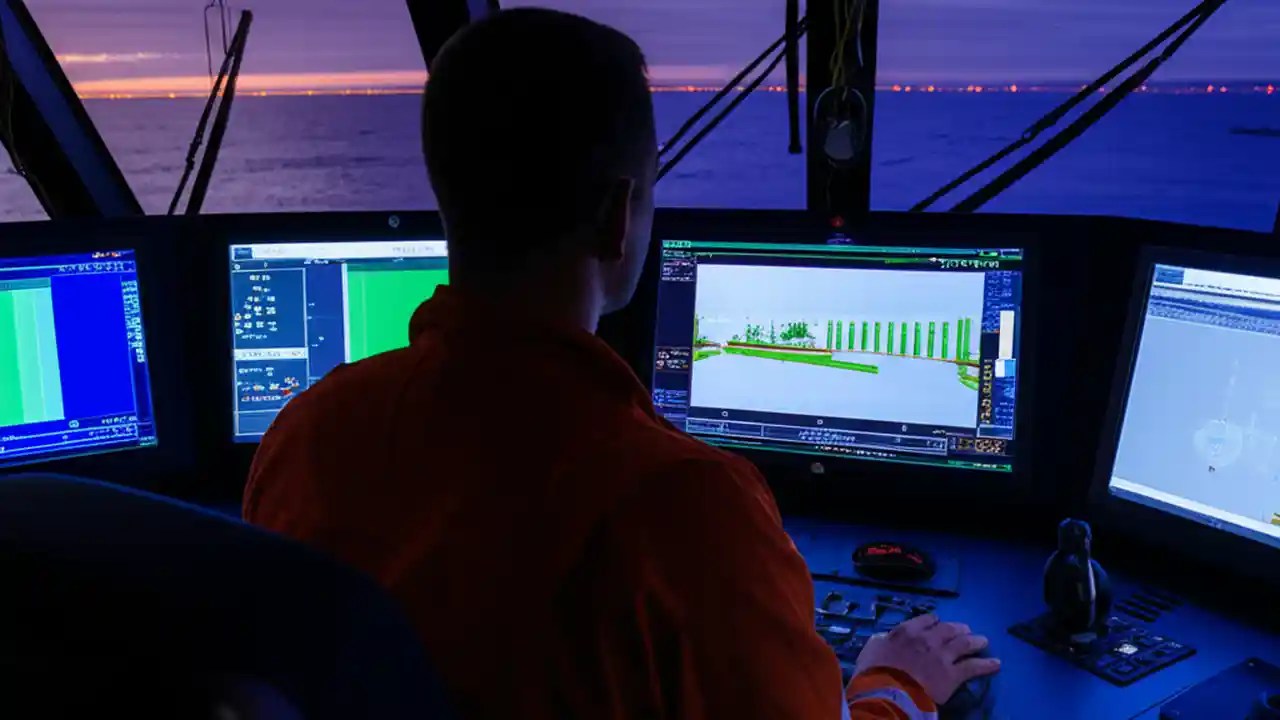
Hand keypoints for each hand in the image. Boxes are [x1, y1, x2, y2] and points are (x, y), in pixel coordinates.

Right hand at [853, 614, 1000, 702]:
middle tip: (965, 630)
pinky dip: (987, 665)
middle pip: (949, 629)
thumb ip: (882, 641)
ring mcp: (943, 656)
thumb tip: (887, 638)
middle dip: (959, 628)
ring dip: (975, 641)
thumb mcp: (871, 649)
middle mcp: (928, 639)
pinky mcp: (953, 675)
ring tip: (982, 641)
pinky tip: (996, 664)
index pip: (927, 620)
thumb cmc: (874, 671)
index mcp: (907, 631)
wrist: (888, 691)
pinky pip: (974, 667)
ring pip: (964, 643)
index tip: (938, 624)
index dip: (934, 622)